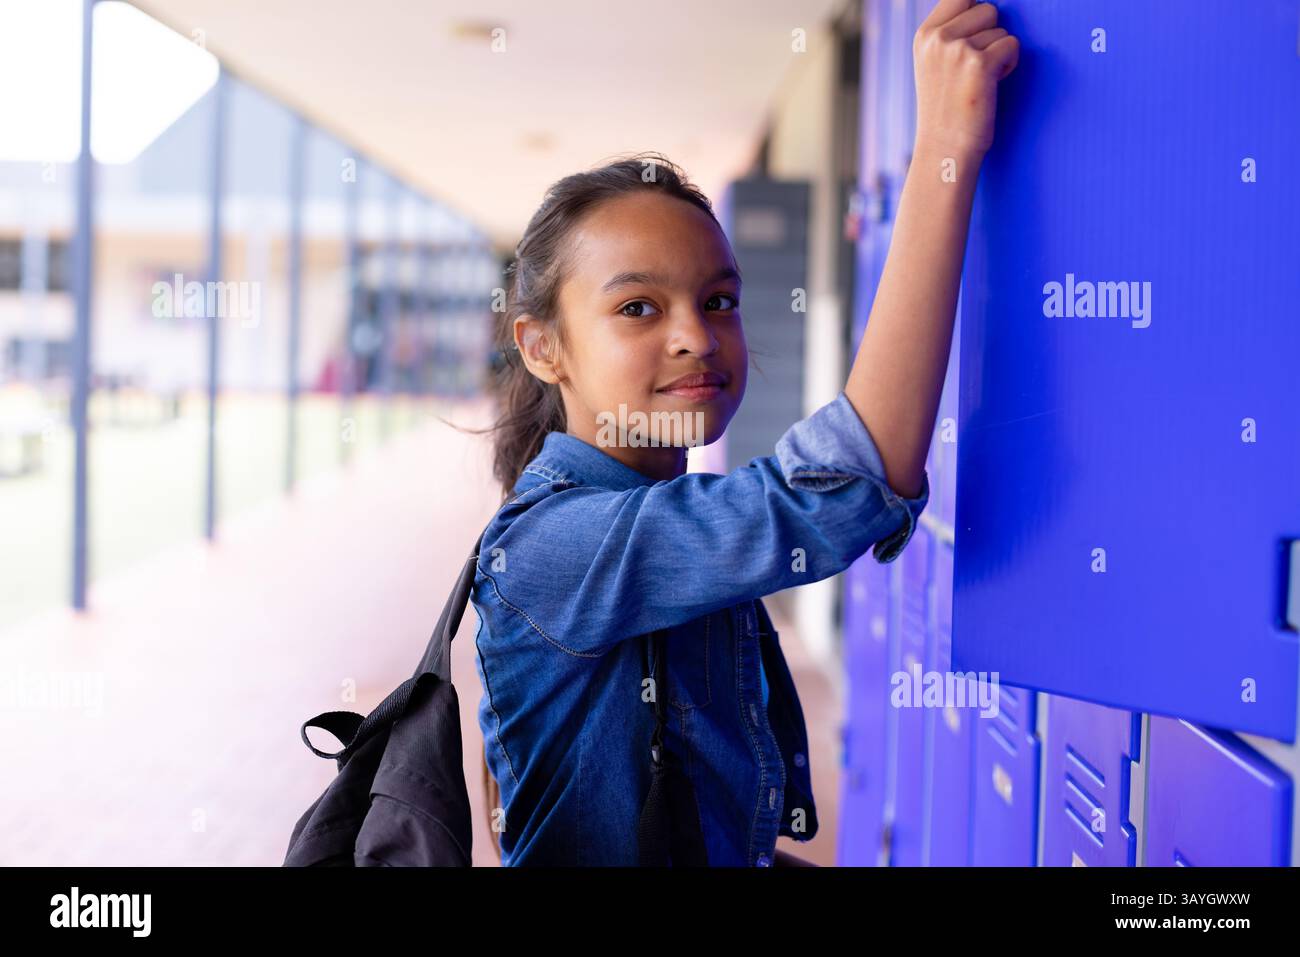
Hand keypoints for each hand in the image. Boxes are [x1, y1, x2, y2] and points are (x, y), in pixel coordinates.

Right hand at [913, 0, 1019, 158]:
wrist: (944, 149)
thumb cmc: (945, 111)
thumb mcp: (934, 64)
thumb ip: (951, 33)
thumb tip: (984, 10)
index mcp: (924, 35)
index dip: (976, 13)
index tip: (977, 34)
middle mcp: (937, 38)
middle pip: (986, 9)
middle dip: (990, 34)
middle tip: (976, 67)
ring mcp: (957, 49)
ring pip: (1001, 29)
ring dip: (999, 53)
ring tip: (981, 80)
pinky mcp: (979, 63)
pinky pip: (1011, 45)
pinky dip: (1009, 64)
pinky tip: (992, 85)